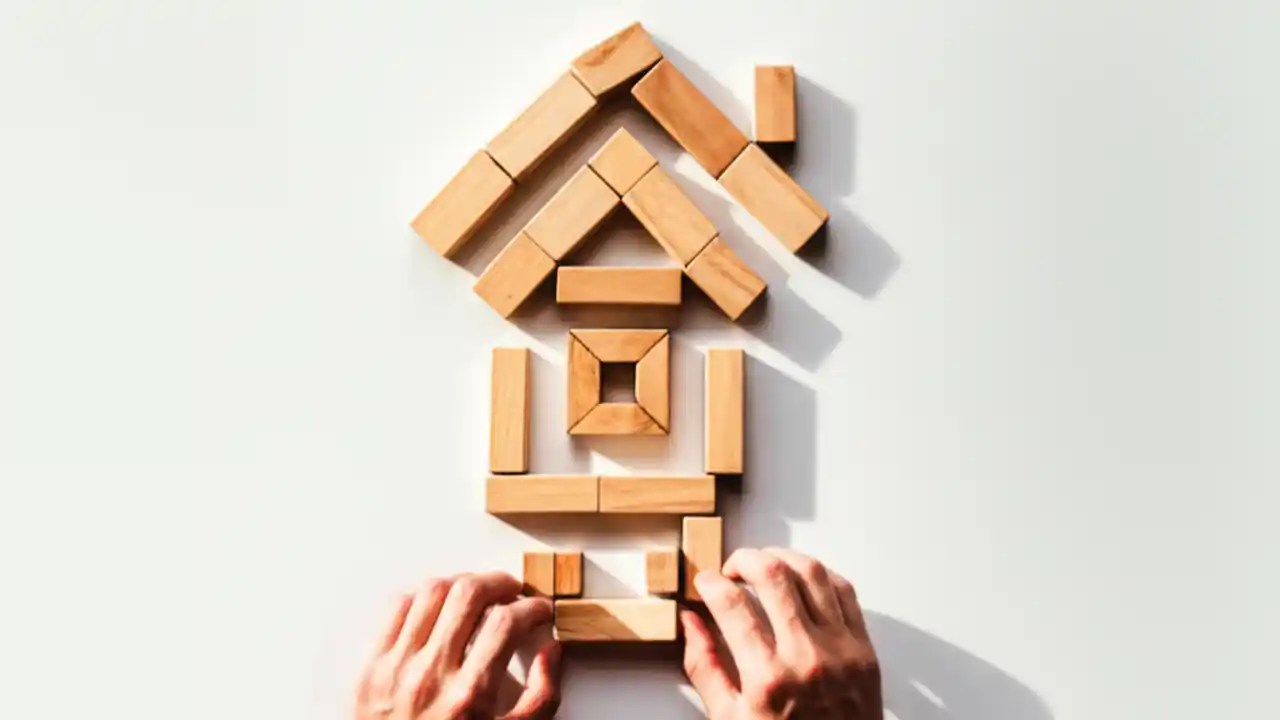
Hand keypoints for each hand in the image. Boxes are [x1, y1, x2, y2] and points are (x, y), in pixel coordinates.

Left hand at [355, 572, 559, 719]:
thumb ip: (541, 699)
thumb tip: (551, 653)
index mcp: (468, 698)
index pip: (506, 624)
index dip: (532, 608)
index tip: (540, 610)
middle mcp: (429, 676)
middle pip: (468, 595)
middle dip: (499, 584)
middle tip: (512, 592)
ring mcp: (394, 667)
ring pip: (431, 592)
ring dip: (462, 584)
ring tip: (477, 594)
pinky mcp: (369, 667)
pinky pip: (395, 609)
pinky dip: (421, 598)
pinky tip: (438, 606)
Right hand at [681, 549, 881, 718]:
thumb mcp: (729, 719)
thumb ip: (704, 667)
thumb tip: (690, 621)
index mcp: (767, 679)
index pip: (731, 605)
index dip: (710, 583)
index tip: (704, 583)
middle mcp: (806, 658)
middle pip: (772, 575)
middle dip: (744, 559)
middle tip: (731, 570)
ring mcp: (841, 650)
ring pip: (812, 573)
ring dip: (782, 558)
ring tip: (764, 566)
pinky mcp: (864, 649)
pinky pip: (845, 591)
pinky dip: (819, 575)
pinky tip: (801, 580)